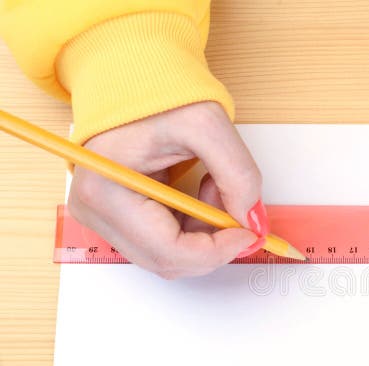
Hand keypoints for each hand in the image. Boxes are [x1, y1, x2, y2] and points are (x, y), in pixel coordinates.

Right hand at [69, 102, 268, 278]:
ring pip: (170, 256)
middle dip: (213, 241)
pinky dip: (193, 226)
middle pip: (169, 261)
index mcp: (106, 190)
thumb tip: (252, 221)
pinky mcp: (116, 218)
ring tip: (212, 185)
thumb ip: (238, 175)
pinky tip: (199, 192)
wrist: (134, 79)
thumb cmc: (158, 94)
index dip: (217, 251)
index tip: (249, 233)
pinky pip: (165, 242)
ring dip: (204, 232)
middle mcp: (95, 212)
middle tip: (233, 202)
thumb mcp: (208, 125)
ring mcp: (102, 218)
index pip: (169, 252)